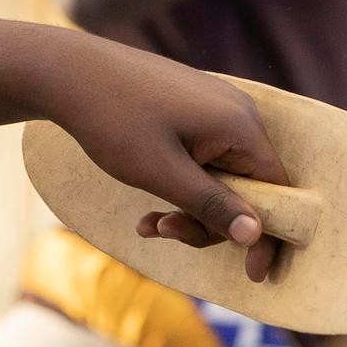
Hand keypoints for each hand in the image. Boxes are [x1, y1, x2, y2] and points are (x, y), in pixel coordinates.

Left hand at [40, 38, 293, 280]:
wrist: (68, 73)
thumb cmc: (114, 122)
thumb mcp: (162, 174)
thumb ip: (212, 206)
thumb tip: (258, 235)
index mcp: (239, 125)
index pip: (278, 190)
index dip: (266, 234)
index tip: (252, 274)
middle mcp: (236, 111)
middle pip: (247, 186)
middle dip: (208, 220)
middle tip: (163, 232)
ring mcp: (214, 106)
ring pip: (220, 176)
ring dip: (188, 206)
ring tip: (147, 224)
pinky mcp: (192, 107)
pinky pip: (202, 157)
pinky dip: (180, 183)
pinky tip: (148, 204)